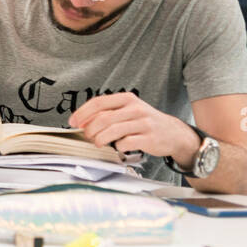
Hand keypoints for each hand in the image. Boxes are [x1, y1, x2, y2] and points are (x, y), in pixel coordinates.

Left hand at [68, 92, 199, 160]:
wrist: (174, 134)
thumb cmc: (145, 122)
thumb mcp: (128, 111)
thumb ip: (108, 113)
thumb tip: (82, 121)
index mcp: (127, 99)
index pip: (98, 103)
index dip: (82, 113)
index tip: (72, 122)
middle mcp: (135, 108)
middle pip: (103, 118)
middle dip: (90, 129)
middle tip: (87, 136)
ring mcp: (143, 123)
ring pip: (112, 131)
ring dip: (100, 139)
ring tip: (98, 143)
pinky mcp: (149, 138)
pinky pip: (125, 143)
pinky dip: (117, 146)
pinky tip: (118, 147)